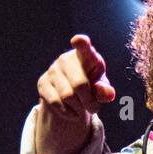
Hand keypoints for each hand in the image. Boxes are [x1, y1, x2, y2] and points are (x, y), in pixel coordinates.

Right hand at [35, 33, 117, 153]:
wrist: (71, 92)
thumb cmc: (91, 85)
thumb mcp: (100, 87)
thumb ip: (104, 90)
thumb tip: (109, 94)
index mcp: (85, 55)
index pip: (83, 46)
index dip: (81, 43)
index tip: (78, 40)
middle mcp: (66, 59)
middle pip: (79, 84)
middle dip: (89, 101)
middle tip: (94, 108)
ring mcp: (52, 70)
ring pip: (67, 97)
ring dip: (78, 109)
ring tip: (82, 109)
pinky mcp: (43, 82)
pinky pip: (55, 102)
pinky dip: (67, 112)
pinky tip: (71, 111)